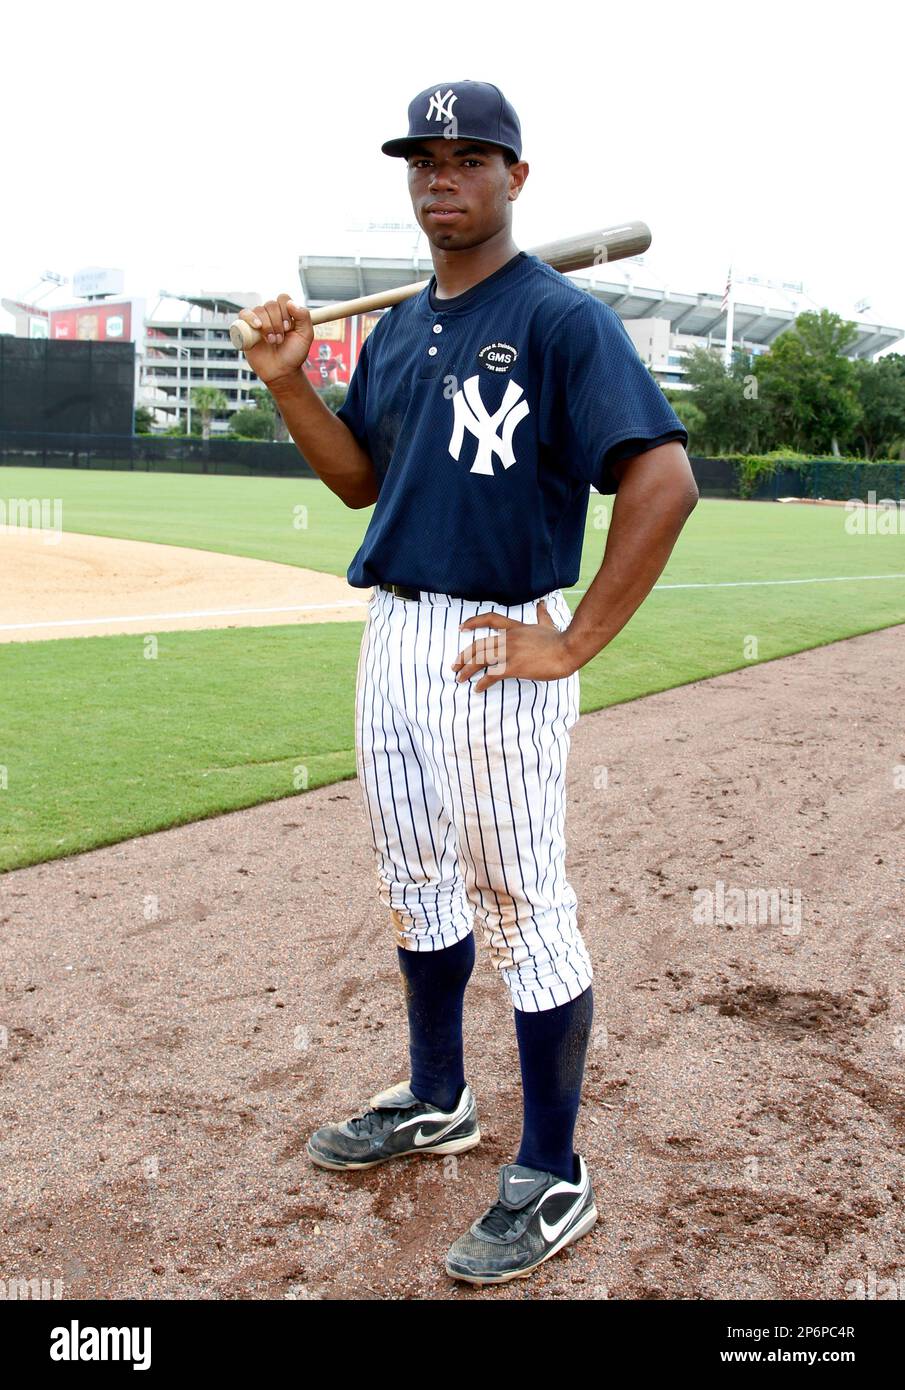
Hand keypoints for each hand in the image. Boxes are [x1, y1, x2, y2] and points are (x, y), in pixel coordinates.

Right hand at [236, 293, 314, 386]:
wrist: (281, 372)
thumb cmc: (294, 354)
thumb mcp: (306, 335)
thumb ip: (304, 316)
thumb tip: (290, 303)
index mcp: (286, 313)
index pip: (283, 298)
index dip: (285, 311)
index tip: (288, 328)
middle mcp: (271, 315)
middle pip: (271, 304)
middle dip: (277, 323)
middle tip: (280, 339)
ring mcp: (258, 321)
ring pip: (259, 310)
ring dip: (267, 326)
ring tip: (272, 341)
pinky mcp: (246, 329)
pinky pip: (243, 314)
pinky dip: (250, 318)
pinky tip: (257, 327)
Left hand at [451, 600, 575, 691]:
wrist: (567, 649)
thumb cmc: (559, 639)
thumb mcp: (547, 624)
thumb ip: (542, 614)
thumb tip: (542, 603)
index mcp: (515, 628)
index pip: (490, 619)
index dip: (473, 622)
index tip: (461, 627)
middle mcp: (508, 639)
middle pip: (479, 645)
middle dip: (464, 656)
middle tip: (454, 666)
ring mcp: (510, 652)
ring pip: (481, 660)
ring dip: (467, 670)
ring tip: (460, 679)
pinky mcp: (514, 666)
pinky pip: (492, 675)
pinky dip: (482, 682)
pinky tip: (477, 689)